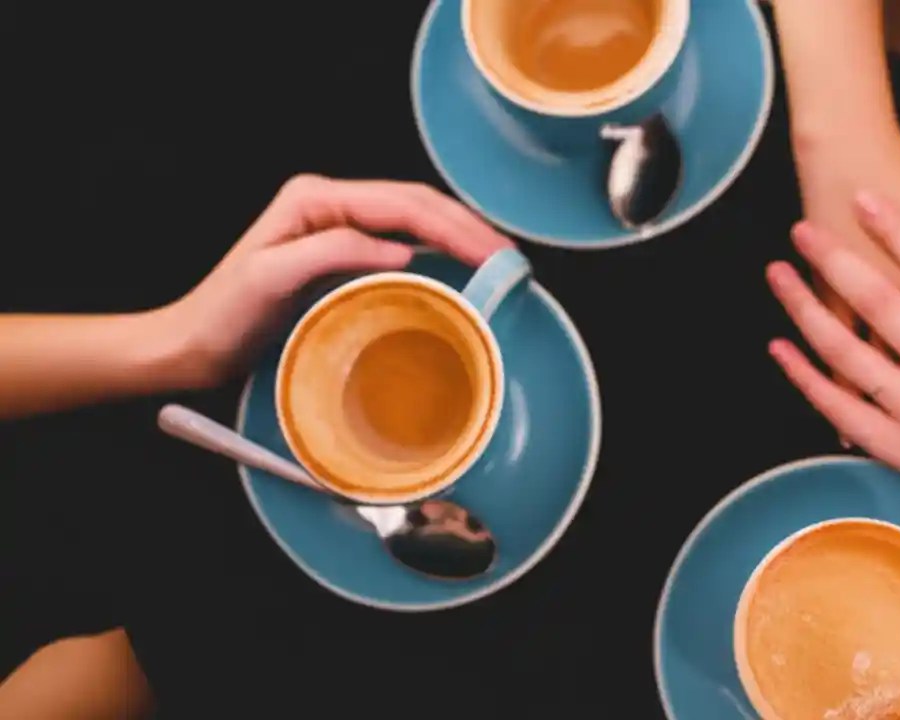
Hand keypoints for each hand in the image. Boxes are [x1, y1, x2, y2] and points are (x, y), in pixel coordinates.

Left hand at [159, 174, 513, 387]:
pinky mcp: (341, 253)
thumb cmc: (224, 316)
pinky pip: (402, 243)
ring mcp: (337, 227)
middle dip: (467, 227)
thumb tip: (403, 249)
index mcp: (316, 199)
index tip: (491, 253)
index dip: (452, 226)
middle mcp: (329, 204)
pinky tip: (462, 268)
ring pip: (414, 220)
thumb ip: (333, 252)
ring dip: (459, 236)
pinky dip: (439, 252)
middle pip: (415, 204)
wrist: (192, 346)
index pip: (401, 205)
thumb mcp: (271, 278)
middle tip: (510, 257)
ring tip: (499, 259)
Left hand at [767, 192, 899, 553]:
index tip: (863, 197)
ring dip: (806, 312)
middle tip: (800, 228)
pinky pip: (841, 410)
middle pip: (883, 306)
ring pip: (850, 356)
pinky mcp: (899, 450)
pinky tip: (778, 347)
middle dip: (837, 261)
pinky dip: (806, 379)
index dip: (898, 230)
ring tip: (778, 275)